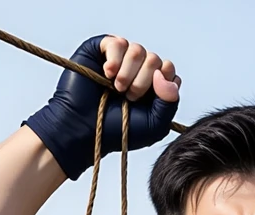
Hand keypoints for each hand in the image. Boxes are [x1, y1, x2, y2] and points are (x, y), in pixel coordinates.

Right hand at [24, 35, 180, 179]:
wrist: (84, 129)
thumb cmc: (117, 131)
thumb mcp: (154, 126)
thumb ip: (170, 102)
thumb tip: (165, 74)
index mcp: (152, 86)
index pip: (169, 71)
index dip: (160, 85)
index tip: (144, 101)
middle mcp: (138, 70)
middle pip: (155, 60)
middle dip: (142, 83)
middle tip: (127, 97)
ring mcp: (121, 58)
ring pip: (138, 50)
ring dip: (127, 74)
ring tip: (116, 89)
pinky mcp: (101, 49)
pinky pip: (119, 43)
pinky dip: (115, 60)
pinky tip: (107, 74)